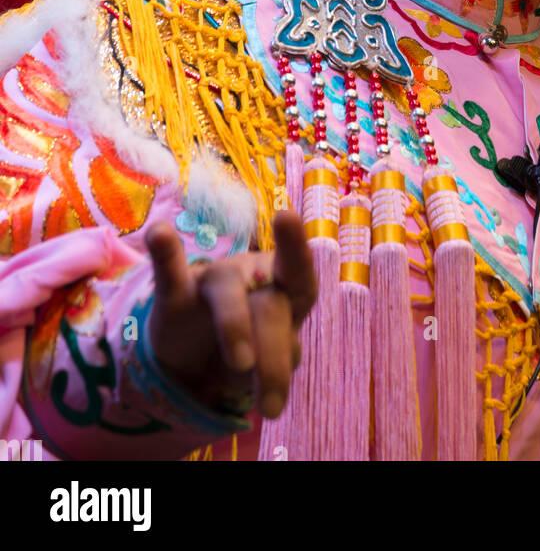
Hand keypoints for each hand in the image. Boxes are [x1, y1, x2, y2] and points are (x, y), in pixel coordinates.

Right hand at [144, 211, 315, 420]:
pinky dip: (165, 252)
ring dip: (236, 326)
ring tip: (242, 364)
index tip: (285, 216)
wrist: (200, 362)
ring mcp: (213, 282)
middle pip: (268, 305)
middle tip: (272, 407)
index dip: (295, 248)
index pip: (297, 270)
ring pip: (227, 291)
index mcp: (282, 287)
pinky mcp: (175, 295)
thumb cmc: (252, 346)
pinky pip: (169, 271)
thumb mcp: (271, 359)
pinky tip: (159, 232)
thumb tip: (288, 359)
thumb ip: (281, 356)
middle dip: (274, 355)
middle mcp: (251, 275)